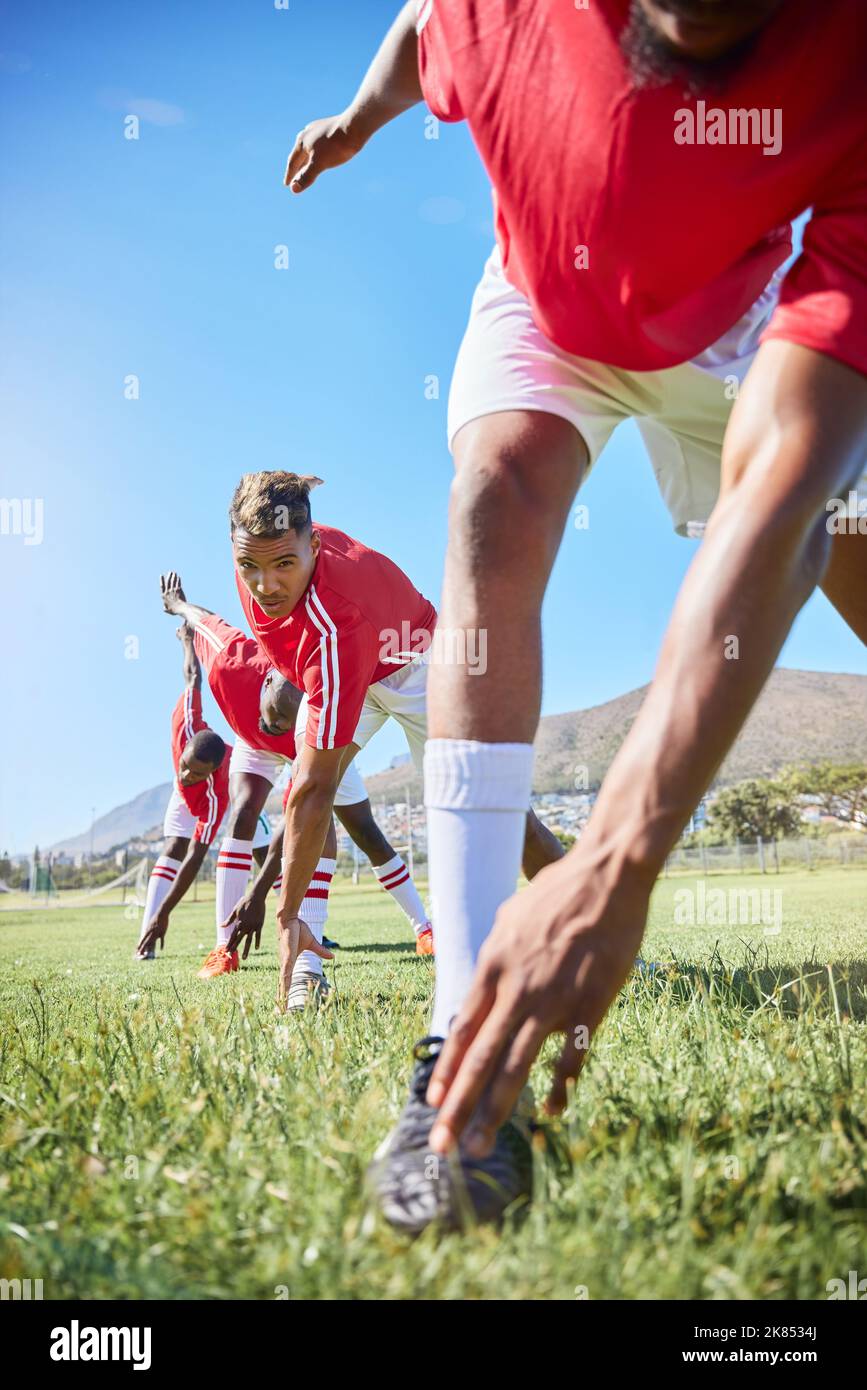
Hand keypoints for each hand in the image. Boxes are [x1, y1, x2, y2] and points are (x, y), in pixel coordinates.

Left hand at [136, 907, 168, 957]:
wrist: (161, 913)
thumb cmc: (156, 918)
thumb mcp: (150, 924)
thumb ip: (148, 930)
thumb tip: (145, 934)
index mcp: (147, 930)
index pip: (142, 940)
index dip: (139, 945)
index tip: (136, 950)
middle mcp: (151, 932)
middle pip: (146, 942)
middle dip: (142, 949)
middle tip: (139, 954)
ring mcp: (156, 933)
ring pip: (152, 942)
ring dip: (150, 948)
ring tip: (147, 953)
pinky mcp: (162, 932)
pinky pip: (162, 940)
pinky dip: (161, 944)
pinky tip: (161, 949)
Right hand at [160, 570, 185, 614]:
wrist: (180, 608)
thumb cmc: (174, 610)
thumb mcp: (167, 610)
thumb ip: (165, 608)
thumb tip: (164, 608)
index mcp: (164, 595)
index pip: (162, 586)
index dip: (161, 580)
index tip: (161, 575)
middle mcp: (168, 591)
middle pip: (168, 582)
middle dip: (169, 576)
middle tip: (170, 572)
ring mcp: (174, 590)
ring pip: (173, 581)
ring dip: (174, 576)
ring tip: (174, 573)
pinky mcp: (179, 590)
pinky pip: (178, 583)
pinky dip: (178, 580)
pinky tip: (178, 577)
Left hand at [225, 893, 266, 959]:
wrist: (256, 898)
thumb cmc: (244, 903)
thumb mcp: (235, 910)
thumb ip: (229, 920)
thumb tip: (221, 926)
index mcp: (238, 923)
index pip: (232, 936)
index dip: (229, 943)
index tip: (225, 950)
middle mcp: (245, 926)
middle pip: (238, 940)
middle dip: (234, 948)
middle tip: (230, 956)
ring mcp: (252, 926)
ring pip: (248, 940)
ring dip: (246, 950)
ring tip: (244, 958)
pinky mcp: (259, 925)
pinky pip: (258, 935)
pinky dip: (257, 942)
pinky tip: (256, 948)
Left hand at [275, 913, 333, 1009]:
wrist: (290, 918)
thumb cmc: (297, 929)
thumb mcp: (311, 943)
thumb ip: (320, 951)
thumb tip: (332, 956)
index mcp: (289, 964)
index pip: (287, 982)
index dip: (285, 993)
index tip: (283, 1005)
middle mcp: (285, 966)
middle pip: (283, 986)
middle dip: (281, 1000)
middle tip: (279, 1014)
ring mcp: (285, 963)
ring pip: (284, 984)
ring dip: (283, 996)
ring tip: (281, 1009)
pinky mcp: (287, 958)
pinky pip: (286, 974)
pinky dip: (285, 984)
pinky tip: (284, 993)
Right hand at [284, 113, 365, 193]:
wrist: (355, 127)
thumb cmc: (336, 146)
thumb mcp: (319, 164)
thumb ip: (306, 176)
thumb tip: (294, 189)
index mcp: (302, 141)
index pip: (292, 162)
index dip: (290, 175)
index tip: (287, 184)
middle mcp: (307, 133)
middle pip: (300, 155)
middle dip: (297, 168)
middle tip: (295, 179)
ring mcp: (318, 130)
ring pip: (309, 149)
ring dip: (306, 160)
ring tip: (306, 168)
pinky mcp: (329, 128)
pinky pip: (319, 144)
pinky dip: (316, 153)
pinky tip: (321, 154)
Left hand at [425, 848, 650, 1156]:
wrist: (606, 877)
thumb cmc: (557, 893)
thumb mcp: (508, 920)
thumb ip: (494, 959)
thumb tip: (482, 991)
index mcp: (493, 967)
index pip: (462, 1030)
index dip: (447, 1070)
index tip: (432, 1103)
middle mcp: (516, 989)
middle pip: (479, 1058)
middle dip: (457, 1106)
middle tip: (440, 1146)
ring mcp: (552, 1000)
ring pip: (516, 1066)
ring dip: (495, 1110)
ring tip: (479, 1145)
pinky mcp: (589, 1004)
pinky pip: (570, 1056)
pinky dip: (561, 1087)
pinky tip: (553, 1112)